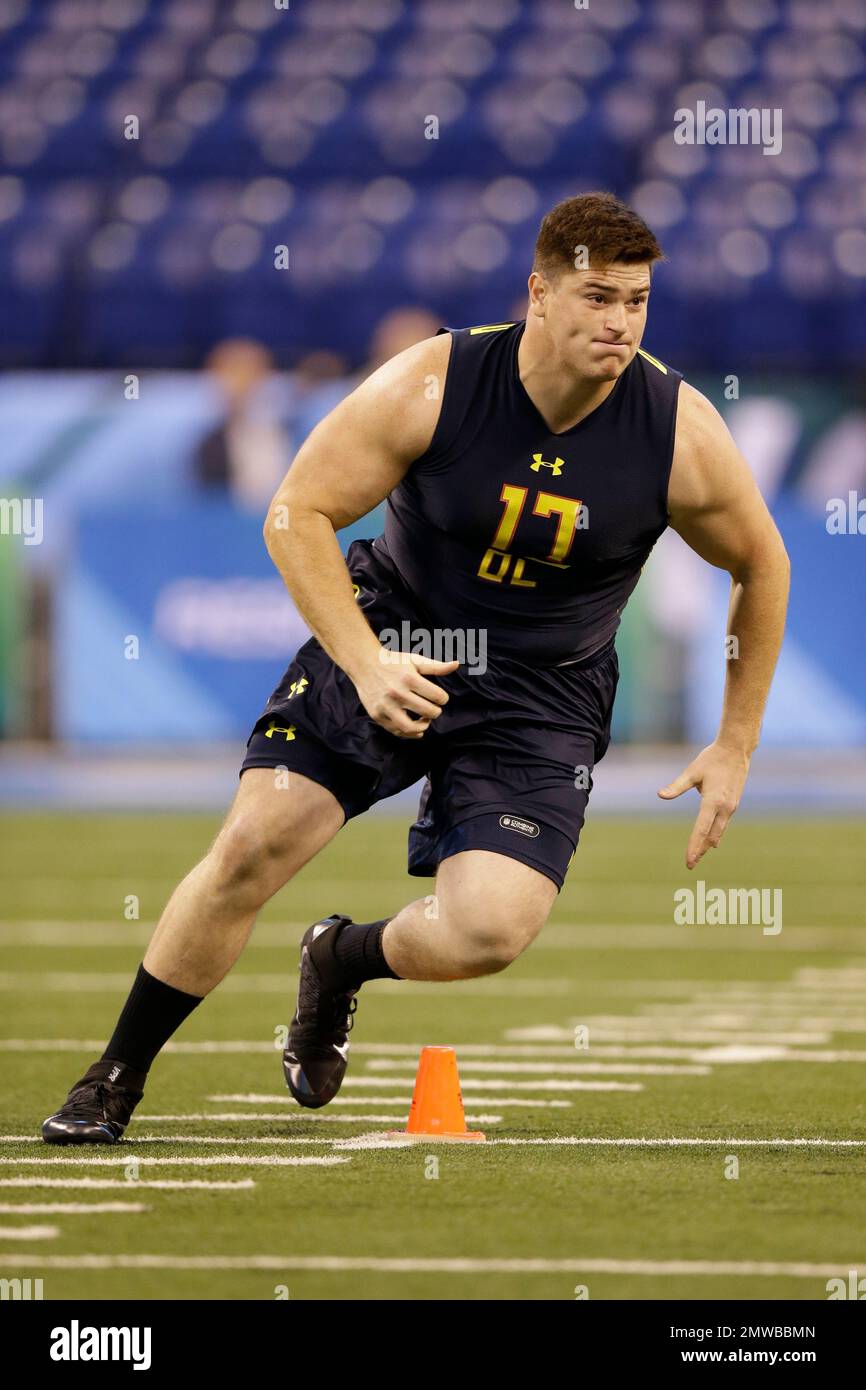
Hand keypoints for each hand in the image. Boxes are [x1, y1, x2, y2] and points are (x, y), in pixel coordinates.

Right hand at [351, 648, 458, 738]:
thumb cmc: (392, 662)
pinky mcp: (377, 715)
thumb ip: (436, 666)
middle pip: (428, 712)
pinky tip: (414, 728)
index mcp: (409, 678)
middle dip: (435, 712)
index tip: (439, 697)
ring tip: (424, 721)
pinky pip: (396, 731)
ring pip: (410, 727)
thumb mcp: (414, 660)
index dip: (443, 698)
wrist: (364, 664)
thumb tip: (456, 664)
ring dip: (423, 727)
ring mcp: (386, 706)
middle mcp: (397, 693)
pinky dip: (408, 734)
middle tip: (434, 709)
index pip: (437, 696)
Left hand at [657, 741, 750, 869]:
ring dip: (708, 844)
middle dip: (700, 850)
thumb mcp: (692, 772)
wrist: (737, 750)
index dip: (694, 846)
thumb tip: (660, 795)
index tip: (689, 860)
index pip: (701, 829)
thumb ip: (677, 786)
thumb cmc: (712, 759)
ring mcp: (731, 807)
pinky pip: (723, 824)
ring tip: (698, 856)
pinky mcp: (734, 804)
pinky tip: (711, 841)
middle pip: (711, 836)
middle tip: (690, 865)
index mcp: (713, 802)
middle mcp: (725, 808)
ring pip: (719, 831)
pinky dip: (716, 834)